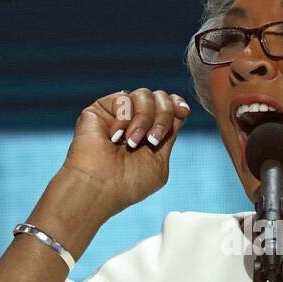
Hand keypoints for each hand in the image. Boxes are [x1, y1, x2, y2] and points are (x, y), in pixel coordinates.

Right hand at [59, 88, 191, 214]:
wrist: (99, 187)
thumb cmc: (128, 183)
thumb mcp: (160, 161)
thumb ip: (170, 135)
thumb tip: (180, 110)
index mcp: (150, 133)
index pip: (169, 106)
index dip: (177, 103)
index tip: (183, 111)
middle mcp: (135, 121)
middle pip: (160, 97)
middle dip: (163, 116)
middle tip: (153, 140)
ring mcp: (118, 114)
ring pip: (144, 94)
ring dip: (145, 119)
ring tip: (132, 142)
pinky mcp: (100, 108)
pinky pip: (123, 98)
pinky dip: (124, 117)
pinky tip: (115, 137)